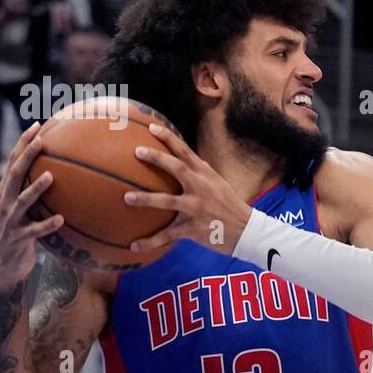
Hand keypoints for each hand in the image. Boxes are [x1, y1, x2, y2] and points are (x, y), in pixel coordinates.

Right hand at [0, 121, 63, 291]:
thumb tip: (65, 169)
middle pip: (15, 174)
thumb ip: (38, 190)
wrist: (8, 264)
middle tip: (43, 141)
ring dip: (37, 188)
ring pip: (23, 200)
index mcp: (7, 190)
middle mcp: (5, 201)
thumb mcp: (28, 208)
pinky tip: (61, 219)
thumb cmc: (23, 230)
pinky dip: (47, 225)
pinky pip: (35, 230)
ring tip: (52, 176)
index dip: (23, 143)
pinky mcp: (19, 238)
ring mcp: (11, 220)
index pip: (14, 161)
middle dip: (27, 155)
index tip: (38, 125)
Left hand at [124, 123, 252, 254]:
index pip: (186, 151)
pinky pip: (167, 235)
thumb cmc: (230, 206)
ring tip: (127, 198)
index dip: (168, 138)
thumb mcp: (219, 184)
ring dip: (146, 199)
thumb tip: (190, 160)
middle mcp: (201, 188)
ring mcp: (197, 208)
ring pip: (168, 201)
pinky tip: (134, 245)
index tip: (151, 127)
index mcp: (206, 175)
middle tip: (137, 151)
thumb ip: (203, 172)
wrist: (246, 232)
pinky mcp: (193, 229)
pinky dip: (150, 241)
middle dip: (157, 158)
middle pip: (177, 168)